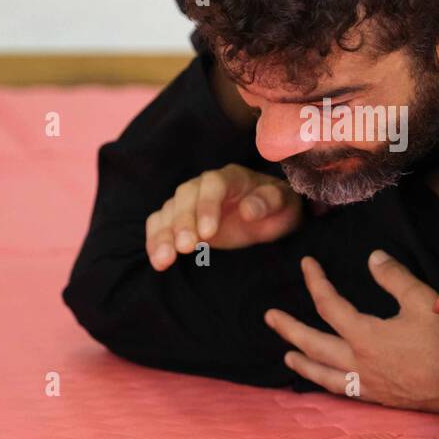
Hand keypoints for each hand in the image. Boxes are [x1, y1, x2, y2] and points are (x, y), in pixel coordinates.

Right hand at [145, 163, 301, 269]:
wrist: (270, 215)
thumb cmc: (278, 207)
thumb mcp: (283, 203)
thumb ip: (268, 202)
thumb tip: (248, 210)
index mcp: (231, 177)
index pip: (213, 185)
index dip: (207, 206)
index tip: (208, 232)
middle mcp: (205, 185)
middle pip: (185, 197)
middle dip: (183, 223)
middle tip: (186, 248)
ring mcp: (191, 202)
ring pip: (169, 212)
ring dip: (163, 235)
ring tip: (163, 260)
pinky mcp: (181, 220)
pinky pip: (161, 225)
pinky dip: (155, 241)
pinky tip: (158, 261)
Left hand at [265, 251, 438, 414]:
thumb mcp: (422, 300)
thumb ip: (394, 278)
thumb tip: (372, 258)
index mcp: (365, 335)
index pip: (328, 304)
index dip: (315, 281)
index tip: (306, 264)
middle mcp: (359, 362)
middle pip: (313, 344)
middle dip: (289, 328)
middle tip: (270, 317)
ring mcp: (368, 383)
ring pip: (324, 374)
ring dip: (303, 363)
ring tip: (287, 356)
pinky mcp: (381, 397)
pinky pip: (344, 391)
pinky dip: (328, 383)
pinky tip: (328, 380)